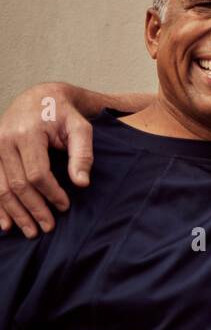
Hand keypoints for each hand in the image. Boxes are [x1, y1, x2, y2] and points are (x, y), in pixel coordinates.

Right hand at [0, 83, 92, 236]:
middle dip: (33, 209)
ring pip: (0, 188)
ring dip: (14, 213)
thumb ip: (83, 155)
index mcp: (27, 133)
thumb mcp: (81, 128)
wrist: (39, 97)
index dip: (51, 194)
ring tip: (29, 231)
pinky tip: (5, 223)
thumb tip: (82, 183)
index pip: (37, 174)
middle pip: (17, 185)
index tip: (64, 207)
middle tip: (47, 228)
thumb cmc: (64, 114)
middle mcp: (4, 140)